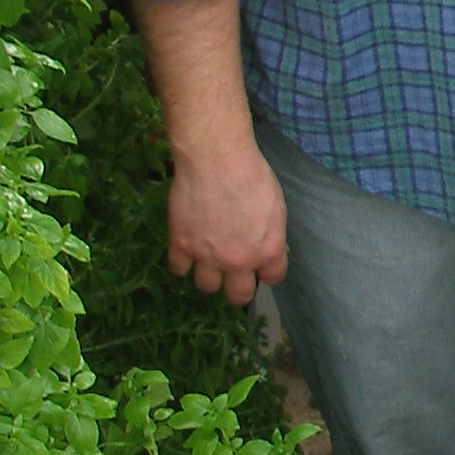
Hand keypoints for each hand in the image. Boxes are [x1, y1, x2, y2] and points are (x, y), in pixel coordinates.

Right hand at [166, 142, 290, 307]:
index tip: (262, 266)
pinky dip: (182, 263)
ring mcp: (207, 256)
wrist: (216, 160)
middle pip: (237, 295)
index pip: (273, 278)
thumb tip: (267, 248)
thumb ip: (270, 235)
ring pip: (206, 287)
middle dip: (238, 289)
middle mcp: (238, 261)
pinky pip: (178, 269)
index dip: (267, 272)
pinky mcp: (181, 245)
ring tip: (209, 262)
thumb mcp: (275, 207)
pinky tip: (187, 251)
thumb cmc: (252, 175)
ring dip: (209, 277)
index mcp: (267, 250)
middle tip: (235, 278)